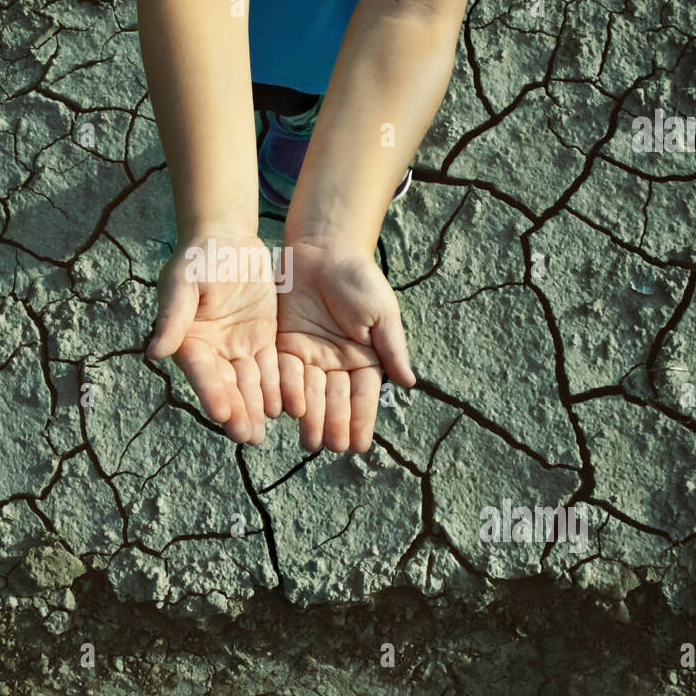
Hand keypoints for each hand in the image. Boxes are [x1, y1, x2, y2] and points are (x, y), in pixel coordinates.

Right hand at [147, 232, 280, 444]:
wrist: (228, 240)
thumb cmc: (199, 257)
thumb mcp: (183, 281)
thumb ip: (173, 316)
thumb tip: (154, 352)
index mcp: (189, 341)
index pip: (201, 372)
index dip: (211, 392)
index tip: (221, 413)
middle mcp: (212, 352)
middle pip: (226, 386)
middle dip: (236, 412)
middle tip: (247, 436)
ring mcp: (238, 349)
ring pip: (249, 384)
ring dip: (256, 408)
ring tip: (263, 431)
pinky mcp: (262, 342)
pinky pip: (271, 369)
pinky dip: (277, 388)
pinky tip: (288, 408)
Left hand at [276, 240, 415, 451]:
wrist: (324, 249)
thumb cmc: (359, 278)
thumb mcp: (382, 313)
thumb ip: (392, 348)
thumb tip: (410, 384)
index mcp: (365, 359)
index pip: (364, 396)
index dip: (362, 420)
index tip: (361, 445)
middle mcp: (337, 365)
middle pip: (336, 401)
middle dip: (334, 424)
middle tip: (331, 447)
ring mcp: (311, 358)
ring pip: (311, 394)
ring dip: (311, 418)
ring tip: (311, 440)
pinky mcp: (285, 346)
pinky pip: (286, 374)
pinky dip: (288, 392)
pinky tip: (289, 412)